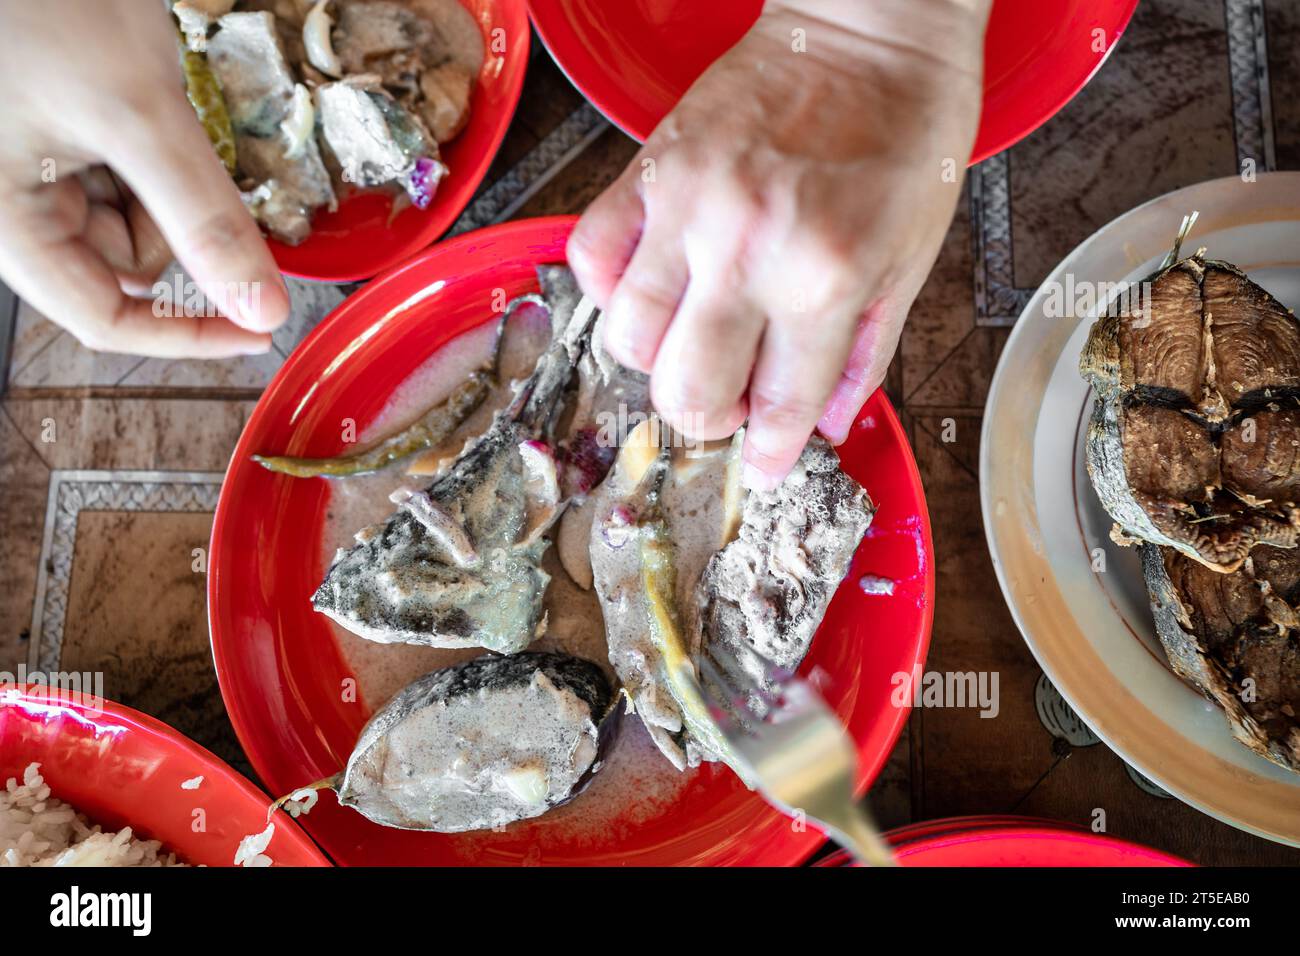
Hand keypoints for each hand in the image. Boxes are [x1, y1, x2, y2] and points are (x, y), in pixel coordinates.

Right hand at [0, 0, 288, 357]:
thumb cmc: (42, 2)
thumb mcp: (138, 115)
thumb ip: (204, 220)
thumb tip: (262, 310)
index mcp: (5, 224)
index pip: (104, 319)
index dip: (187, 334)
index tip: (260, 328)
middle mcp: (13, 209)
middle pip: (128, 264)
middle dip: (170, 218)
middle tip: (159, 139)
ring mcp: (33, 172)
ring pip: (135, 218)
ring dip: (162, 176)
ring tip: (130, 100)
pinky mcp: (56, 139)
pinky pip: (126, 173)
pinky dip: (149, 148)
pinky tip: (126, 91)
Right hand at [569, 0, 988, 487]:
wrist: (871, 29)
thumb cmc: (904, 137)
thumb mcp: (913, 259)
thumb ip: (865, 353)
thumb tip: (821, 426)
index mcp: (827, 277)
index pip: (776, 405)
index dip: (765, 451)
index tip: (761, 462)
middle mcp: (748, 251)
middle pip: (685, 389)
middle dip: (706, 417)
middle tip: (728, 402)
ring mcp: (688, 208)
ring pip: (629, 338)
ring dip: (659, 362)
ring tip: (696, 342)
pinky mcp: (649, 169)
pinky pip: (592, 257)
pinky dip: (612, 291)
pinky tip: (655, 287)